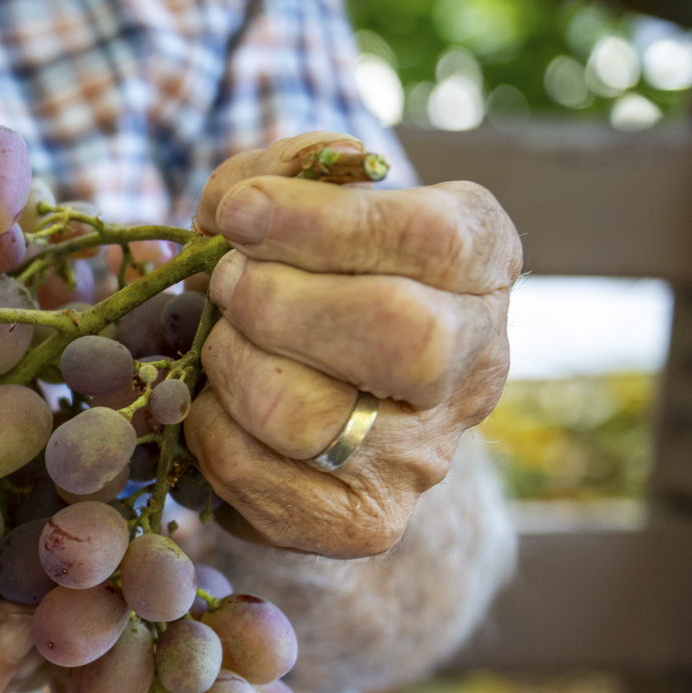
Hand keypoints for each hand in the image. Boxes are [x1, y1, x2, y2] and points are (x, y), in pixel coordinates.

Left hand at [185, 131, 518, 558]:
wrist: (308, 391)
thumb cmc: (296, 270)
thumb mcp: (292, 202)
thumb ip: (283, 171)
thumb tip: (272, 190)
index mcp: (480, 260)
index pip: (432, 240)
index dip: (322, 223)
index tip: (240, 215)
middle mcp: (475, 362)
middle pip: (398, 334)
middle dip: (278, 303)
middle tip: (228, 287)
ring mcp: (427, 454)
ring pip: (312, 418)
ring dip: (232, 368)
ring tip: (221, 345)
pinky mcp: (366, 521)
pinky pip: (262, 480)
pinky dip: (211, 433)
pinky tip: (215, 404)